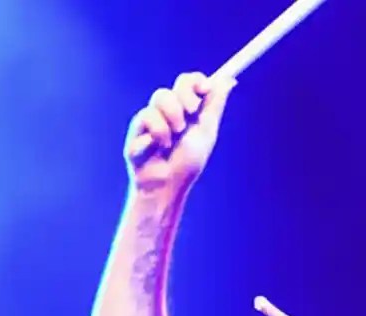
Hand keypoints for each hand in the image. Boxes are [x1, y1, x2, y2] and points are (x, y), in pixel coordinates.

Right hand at [125, 71, 235, 192]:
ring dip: (172, 118)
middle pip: (174, 84)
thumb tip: (229, 80)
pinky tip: (157, 149)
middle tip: (191, 113)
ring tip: (172, 141)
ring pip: (160, 96)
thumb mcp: (206, 131)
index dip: (196, 82)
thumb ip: (214, 105)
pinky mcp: (135, 129)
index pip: (188, 82)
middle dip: (185, 97)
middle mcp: (166, 111)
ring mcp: (150, 119)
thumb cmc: (187, 163)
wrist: (168, 186)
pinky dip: (158, 135)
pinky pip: (147, 117)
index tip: (206, 89)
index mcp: (185, 110)